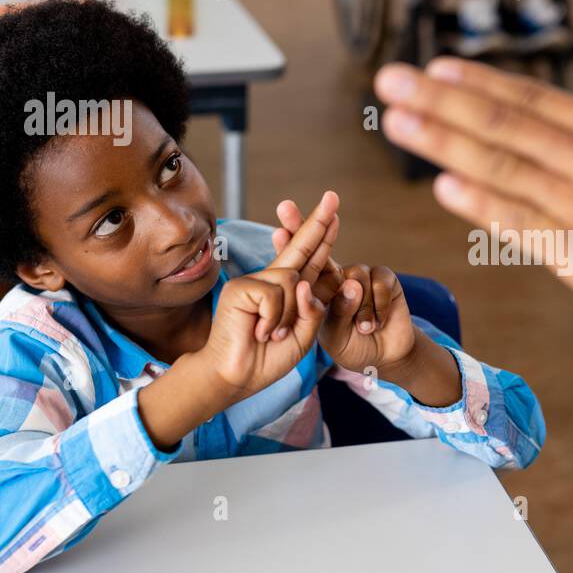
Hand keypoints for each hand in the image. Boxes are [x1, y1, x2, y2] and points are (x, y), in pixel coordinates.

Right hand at [195, 192, 339, 400]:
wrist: (238, 377)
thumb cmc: (268, 358)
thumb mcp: (304, 336)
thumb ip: (312, 310)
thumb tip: (304, 282)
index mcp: (290, 291)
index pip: (311, 259)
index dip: (323, 236)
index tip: (333, 214)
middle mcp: (273, 280)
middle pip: (300, 247)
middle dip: (317, 222)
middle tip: (332, 196)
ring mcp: (255, 281)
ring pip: (292, 282)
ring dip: (289, 315)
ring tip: (271, 335)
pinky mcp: (241, 288)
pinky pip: (273, 294)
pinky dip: (274, 318)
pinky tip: (260, 332)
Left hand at [317, 265, 418, 373]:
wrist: (384, 360)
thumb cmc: (353, 348)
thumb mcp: (336, 338)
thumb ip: (338, 313)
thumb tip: (351, 284)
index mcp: (320, 291)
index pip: (312, 273)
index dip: (316, 278)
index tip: (326, 301)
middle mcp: (341, 279)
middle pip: (338, 272)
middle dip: (349, 301)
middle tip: (359, 327)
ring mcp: (363, 276)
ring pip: (360, 273)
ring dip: (365, 305)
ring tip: (367, 328)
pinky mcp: (385, 279)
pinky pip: (381, 280)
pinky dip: (381, 304)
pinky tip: (380, 321)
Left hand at [376, 59, 572, 331]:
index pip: (533, 99)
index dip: (479, 85)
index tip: (438, 70)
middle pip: (503, 124)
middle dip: (440, 101)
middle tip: (391, 82)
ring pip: (502, 167)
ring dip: (443, 143)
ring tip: (398, 124)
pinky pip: (521, 226)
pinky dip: (480, 206)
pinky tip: (443, 187)